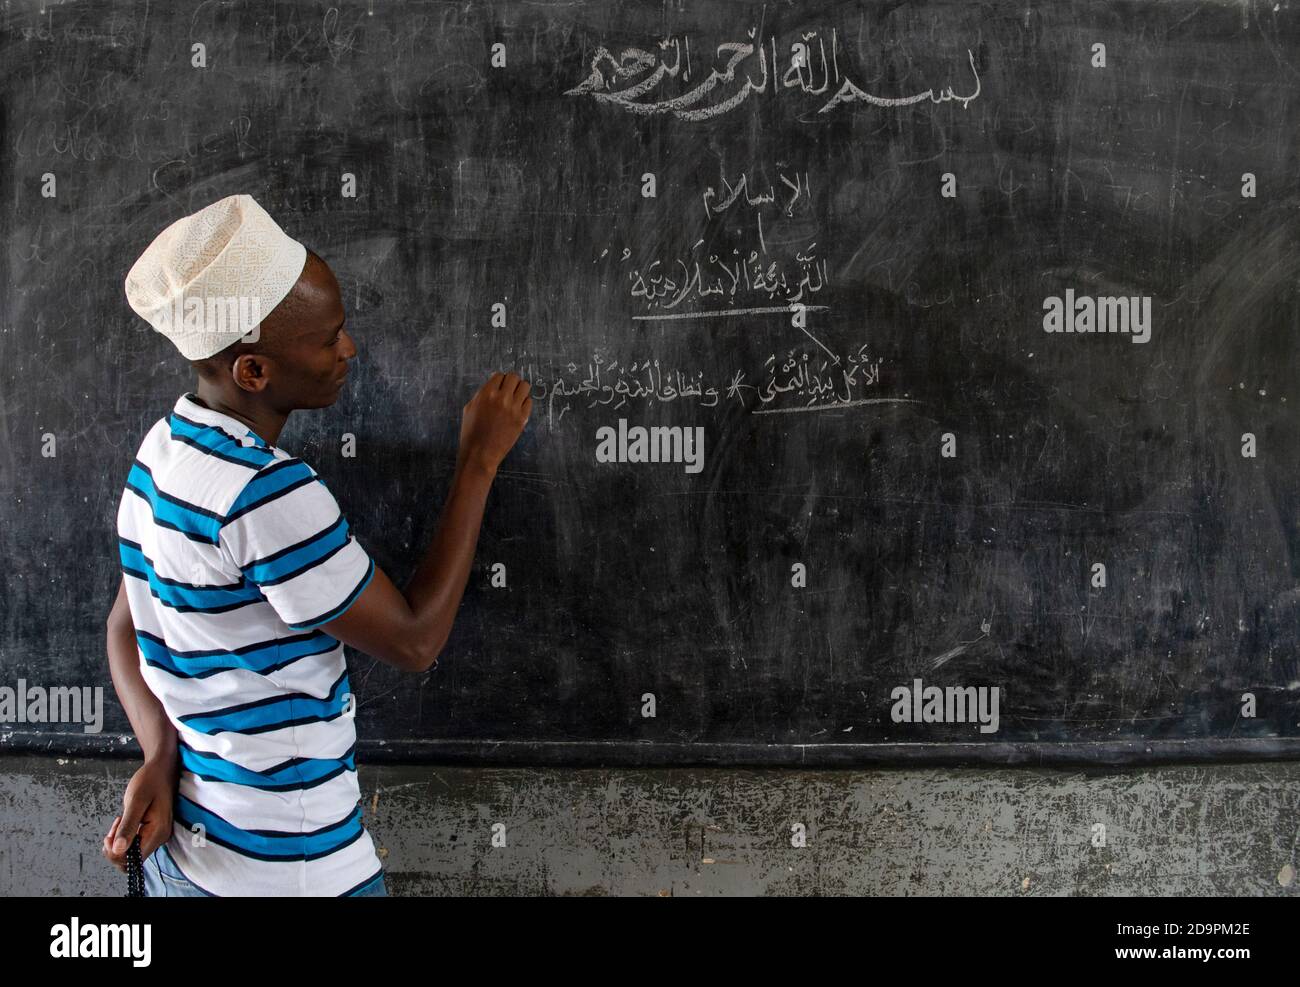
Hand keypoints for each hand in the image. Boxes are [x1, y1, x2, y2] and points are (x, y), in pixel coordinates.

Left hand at [102, 758, 175, 872]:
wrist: (162, 768)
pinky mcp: (153, 831)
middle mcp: (160, 837)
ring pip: (132, 852)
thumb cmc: (150, 780)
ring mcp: (157, 835)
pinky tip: (122, 822)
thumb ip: (127, 826)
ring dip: (118, 842)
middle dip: (115, 848)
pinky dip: (124, 837)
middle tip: (113, 828)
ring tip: (118, 821)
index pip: (134, 859)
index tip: (110, 835)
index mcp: (157, 832)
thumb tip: (118, 850)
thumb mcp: (135, 801)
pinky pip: (135, 843)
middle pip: (132, 859)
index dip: (117, 853)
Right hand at [457, 372, 531, 475]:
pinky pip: (529, 402)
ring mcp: (513, 408)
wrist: (480, 454)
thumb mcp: (470, 408)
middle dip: (511, 382)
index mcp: (486, 393)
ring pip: (525, 386)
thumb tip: (494, 385)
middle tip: (508, 391)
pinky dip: (524, 403)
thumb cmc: (471, 433)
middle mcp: (501, 398)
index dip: (499, 380)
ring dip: (520, 390)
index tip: (499, 387)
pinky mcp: (522, 419)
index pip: (499, 375)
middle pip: (514, 377)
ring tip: (515, 398)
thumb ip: (482, 394)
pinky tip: (517, 410)